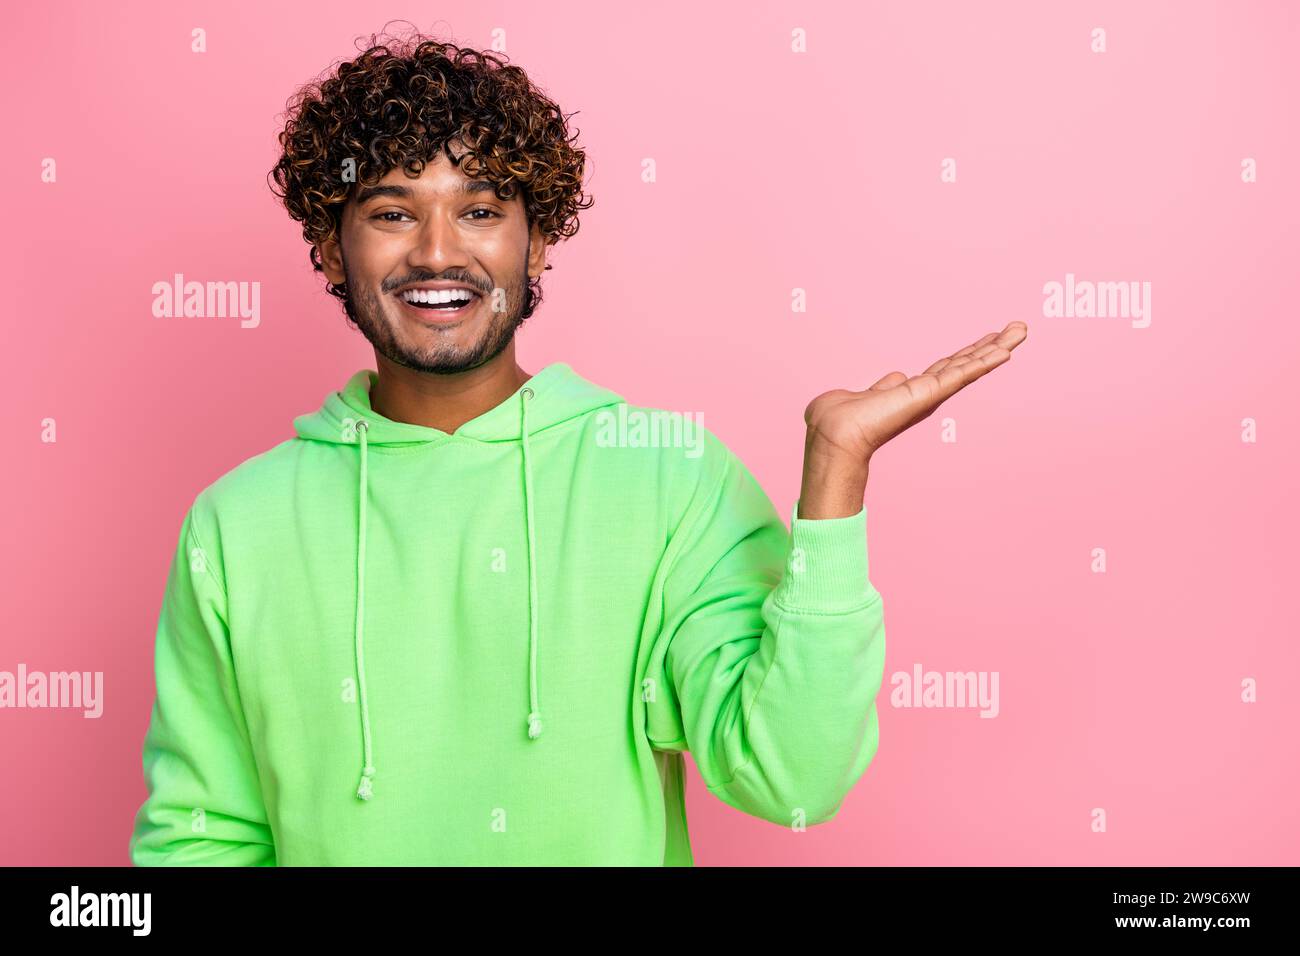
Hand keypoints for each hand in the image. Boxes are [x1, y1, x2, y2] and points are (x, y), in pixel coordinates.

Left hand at [797, 322, 1027, 517]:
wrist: (834, 434)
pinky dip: (985, 361)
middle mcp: (926, 394)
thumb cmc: (838, 420)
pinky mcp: (929, 394)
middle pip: (966, 364)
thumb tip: (896, 377)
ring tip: (1021, 330)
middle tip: (1019, 328)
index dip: (968, 353)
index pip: (946, 368)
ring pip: (970, 366)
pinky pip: (962, 374)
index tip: (989, 339)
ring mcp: (930, 394)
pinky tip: (1006, 350)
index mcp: (912, 392)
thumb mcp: (865, 395)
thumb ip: (885, 387)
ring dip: (997, 348)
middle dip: (992, 346)